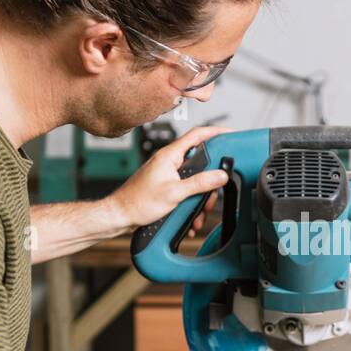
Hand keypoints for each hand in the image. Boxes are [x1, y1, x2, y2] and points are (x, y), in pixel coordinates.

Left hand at [110, 125, 231, 231]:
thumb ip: (199, 183)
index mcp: (170, 155)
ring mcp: (168, 173)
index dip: (215, 132)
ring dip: (199, 199)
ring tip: (197, 213)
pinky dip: (190, 205)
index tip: (230, 134)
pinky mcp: (166, 186)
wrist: (120, 215)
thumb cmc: (138, 202)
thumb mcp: (174, 193)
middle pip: (200, 162)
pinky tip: (189, 218)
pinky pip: (186, 191)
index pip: (197, 135)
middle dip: (209, 182)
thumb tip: (220, 175)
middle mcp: (169, 161)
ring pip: (194, 181)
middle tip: (213, 194)